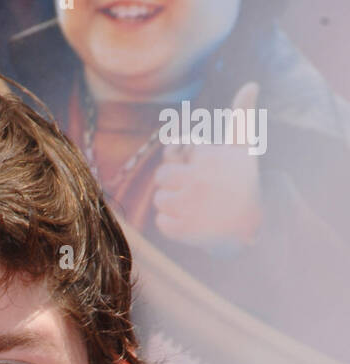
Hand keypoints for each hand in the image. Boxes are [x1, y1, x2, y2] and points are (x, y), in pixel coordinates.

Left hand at [152, 81, 263, 253]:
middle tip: (190, 189)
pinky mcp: (184, 230)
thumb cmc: (244, 183)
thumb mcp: (244, 148)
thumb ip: (241, 115)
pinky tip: (191, 221)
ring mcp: (189, 206)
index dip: (181, 161)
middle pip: (161, 176)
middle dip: (172, 182)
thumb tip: (252, 83)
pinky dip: (171, 224)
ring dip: (172, 204)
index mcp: (207, 158)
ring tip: (193, 206)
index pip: (174, 151)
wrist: (250, 226)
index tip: (197, 169)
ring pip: (159, 199)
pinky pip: (161, 222)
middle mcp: (196, 180)